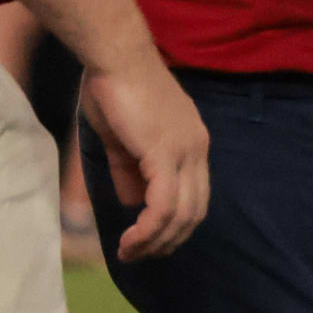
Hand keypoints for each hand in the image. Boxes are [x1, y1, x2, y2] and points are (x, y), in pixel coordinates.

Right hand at [79, 61, 212, 260]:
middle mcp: (197, 150)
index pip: (195, 195)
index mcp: (192, 144)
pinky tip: (131, 240)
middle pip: (195, 211)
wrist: (115, 57)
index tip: (149, 239)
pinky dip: (149, 228)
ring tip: (130, 253)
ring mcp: (185, 151)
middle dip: (169, 240)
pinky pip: (163, 204)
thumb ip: (132, 171)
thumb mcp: (122, 140)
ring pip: (181, 213)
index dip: (175, 223)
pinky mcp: (165, 152)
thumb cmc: (114, 89)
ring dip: (156, 240)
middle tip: (140, 255)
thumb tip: (132, 203)